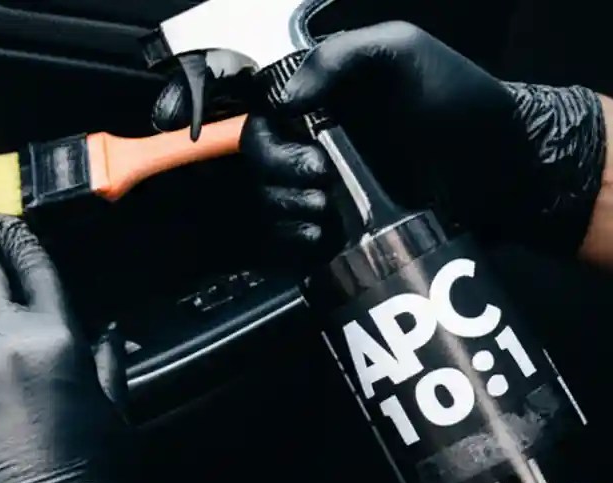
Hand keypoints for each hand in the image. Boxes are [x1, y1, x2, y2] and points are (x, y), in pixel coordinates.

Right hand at [152, 21, 606, 262]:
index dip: (192, 98)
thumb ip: (338, 59)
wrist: (502, 169)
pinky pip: (283, 236)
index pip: (238, 88)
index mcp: (314, 89)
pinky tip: (320, 232)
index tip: (172, 120)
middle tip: (319, 173)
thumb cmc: (458, 101)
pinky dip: (291, 237)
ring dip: (285, 204)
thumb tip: (281, 98)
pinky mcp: (329, 226)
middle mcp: (306, 134)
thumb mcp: (402, 53)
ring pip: (262, 196)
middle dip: (273, 167)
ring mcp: (317, 182)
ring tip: (329, 206)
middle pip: (249, 150)